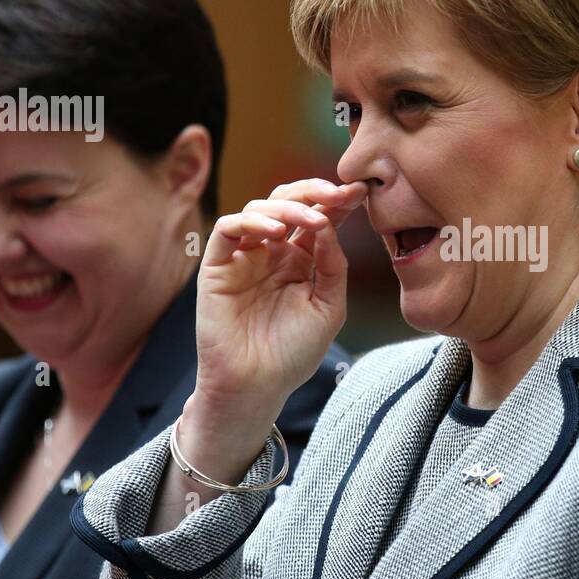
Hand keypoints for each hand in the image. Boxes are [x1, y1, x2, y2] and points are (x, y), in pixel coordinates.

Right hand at [179, 178, 367, 478]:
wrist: (257, 386)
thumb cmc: (293, 353)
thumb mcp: (329, 307)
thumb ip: (332, 266)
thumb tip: (330, 224)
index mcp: (300, 260)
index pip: (318, 218)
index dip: (338, 202)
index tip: (361, 192)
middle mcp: (271, 252)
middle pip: (289, 203)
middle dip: (315, 192)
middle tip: (339, 193)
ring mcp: (244, 256)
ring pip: (260, 208)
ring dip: (289, 206)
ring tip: (312, 219)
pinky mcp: (217, 265)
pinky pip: (228, 228)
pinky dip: (253, 221)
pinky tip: (277, 231)